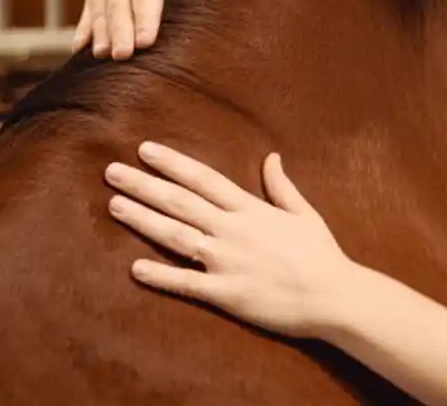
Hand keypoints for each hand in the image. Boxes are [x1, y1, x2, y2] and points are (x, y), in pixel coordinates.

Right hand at [75, 0, 244, 58]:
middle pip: (120, 1)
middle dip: (121, 29)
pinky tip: (79, 52)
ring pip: (101, 8)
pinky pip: (87, 10)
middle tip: (125, 55)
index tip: (148, 39)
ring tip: (103, 58)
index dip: (147, 11)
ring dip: (102, 34)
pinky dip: (83, 30)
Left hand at [104, 142, 353, 337]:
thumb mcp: (304, 213)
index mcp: (249, 209)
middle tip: (112, 171)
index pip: (202, 178)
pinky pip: (186, 283)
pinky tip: (135, 268)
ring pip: (175, 236)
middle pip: (179, 202)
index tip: (144, 149)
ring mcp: (226, 261)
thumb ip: (281, 186)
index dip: (172, 163)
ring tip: (114, 205)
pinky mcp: (226, 293)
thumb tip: (270, 157)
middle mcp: (232, 230)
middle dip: (144, 185)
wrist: (334, 297)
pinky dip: (160, 276)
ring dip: (143, 219)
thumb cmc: (321, 255)